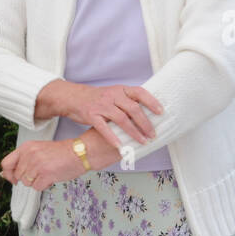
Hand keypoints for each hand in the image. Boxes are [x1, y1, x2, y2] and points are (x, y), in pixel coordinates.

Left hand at [0, 141, 86, 190]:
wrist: (79, 152)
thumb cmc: (61, 153)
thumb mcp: (38, 150)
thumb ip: (23, 160)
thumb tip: (6, 175)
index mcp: (26, 147)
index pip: (6, 163)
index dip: (8, 174)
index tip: (14, 179)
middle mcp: (29, 155)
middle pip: (18, 176)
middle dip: (28, 178)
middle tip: (41, 172)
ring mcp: (36, 164)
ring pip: (27, 183)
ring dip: (37, 181)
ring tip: (48, 172)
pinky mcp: (45, 174)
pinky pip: (37, 187)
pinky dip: (45, 185)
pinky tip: (52, 176)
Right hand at [40, 82, 162, 149]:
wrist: (73, 97)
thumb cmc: (97, 98)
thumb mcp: (113, 94)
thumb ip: (127, 100)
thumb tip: (148, 112)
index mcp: (120, 90)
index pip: (140, 93)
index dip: (152, 102)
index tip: (161, 112)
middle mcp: (112, 96)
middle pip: (133, 109)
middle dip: (145, 123)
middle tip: (153, 134)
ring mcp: (101, 105)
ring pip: (121, 119)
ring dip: (133, 132)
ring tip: (142, 141)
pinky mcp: (91, 115)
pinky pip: (103, 128)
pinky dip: (112, 137)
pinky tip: (119, 146)